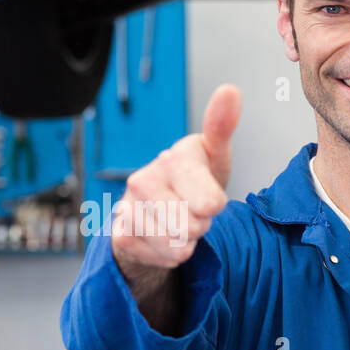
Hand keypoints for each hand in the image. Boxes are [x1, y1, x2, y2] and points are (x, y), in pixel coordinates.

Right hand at [112, 84, 240, 272]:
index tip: (206, 194)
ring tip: (176, 222)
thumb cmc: (192, 180)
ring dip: (185, 242)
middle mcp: (143, 179)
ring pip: (179, 246)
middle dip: (200, 226)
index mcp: (172, 158)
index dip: (215, 206)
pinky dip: (169, 255)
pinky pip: (164, 259)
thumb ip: (222, 127)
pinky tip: (161, 236)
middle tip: (190, 210)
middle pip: (196, 227)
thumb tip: (230, 90)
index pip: (211, 203)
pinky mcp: (119, 234)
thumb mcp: (213, 156)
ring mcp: (127, 207)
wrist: (156, 209)